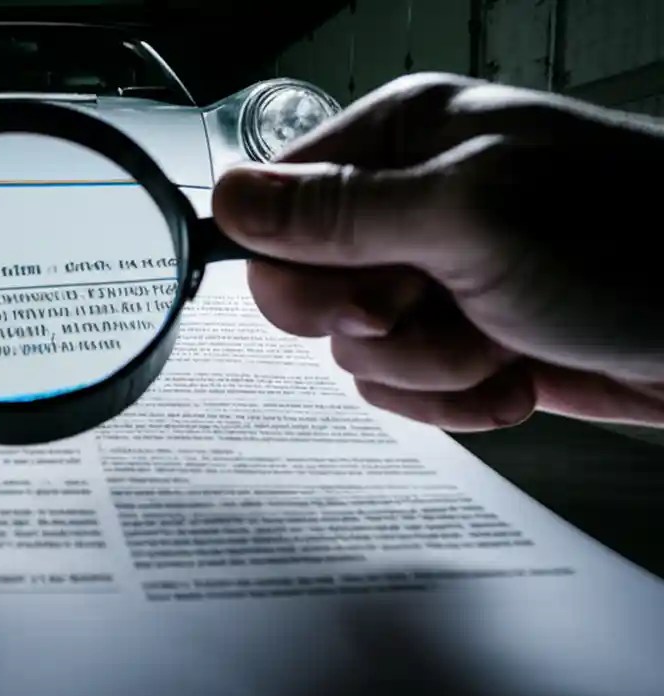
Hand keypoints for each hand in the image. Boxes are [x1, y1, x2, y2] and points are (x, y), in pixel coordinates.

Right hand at [214, 72, 663, 430]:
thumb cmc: (634, 249)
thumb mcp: (472, 218)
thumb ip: (338, 212)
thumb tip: (229, 199)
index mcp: (402, 141)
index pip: (277, 207)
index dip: (300, 268)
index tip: (366, 295)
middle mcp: (411, 206)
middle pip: (306, 289)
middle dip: (374, 325)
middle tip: (430, 308)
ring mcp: (437, 277)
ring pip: (357, 351)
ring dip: (431, 367)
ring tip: (501, 339)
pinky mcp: (462, 339)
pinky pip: (404, 389)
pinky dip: (458, 398)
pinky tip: (514, 371)